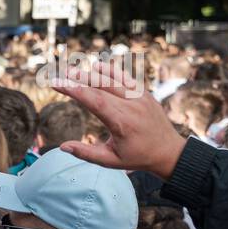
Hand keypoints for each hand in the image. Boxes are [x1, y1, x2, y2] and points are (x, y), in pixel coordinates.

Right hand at [52, 59, 185, 178]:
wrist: (169, 151)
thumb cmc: (137, 157)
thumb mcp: (110, 161)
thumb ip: (86, 153)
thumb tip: (62, 146)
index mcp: (122, 123)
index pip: (95, 101)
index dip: (75, 91)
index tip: (58, 85)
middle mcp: (132, 106)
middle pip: (102, 87)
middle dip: (79, 80)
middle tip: (61, 75)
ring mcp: (141, 98)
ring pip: (113, 80)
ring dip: (92, 74)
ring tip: (73, 71)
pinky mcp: (145, 94)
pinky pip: (126, 79)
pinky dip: (112, 72)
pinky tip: (98, 67)